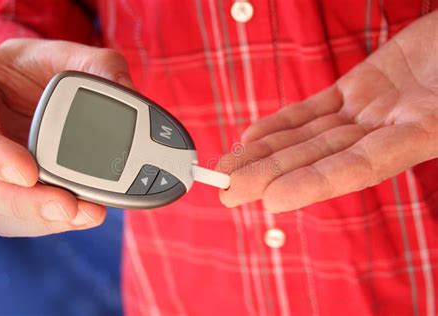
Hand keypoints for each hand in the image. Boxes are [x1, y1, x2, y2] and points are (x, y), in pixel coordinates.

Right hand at [0, 39, 131, 235]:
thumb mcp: (69, 56)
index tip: (28, 172)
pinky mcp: (11, 193)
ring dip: (43, 219)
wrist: (33, 88)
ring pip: (1, 210)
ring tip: (87, 215)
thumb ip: (98, 67)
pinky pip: (23, 219)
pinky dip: (51, 223)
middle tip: (68, 207)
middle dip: (25, 202)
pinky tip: (82, 216)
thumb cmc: (41, 69)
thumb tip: (130, 92)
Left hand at [219, 11, 437, 211]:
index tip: (271, 200)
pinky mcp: (360, 86)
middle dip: (270, 174)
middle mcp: (387, 130)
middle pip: (319, 157)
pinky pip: (313, 109)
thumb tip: (385, 148)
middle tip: (227, 191)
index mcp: (421, 135)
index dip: (314, 184)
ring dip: (265, 152)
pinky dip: (283, 123)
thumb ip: (436, 125)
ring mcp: (370, 108)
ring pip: (308, 136)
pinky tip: (252, 136)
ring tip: (228, 169)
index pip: (357, 168)